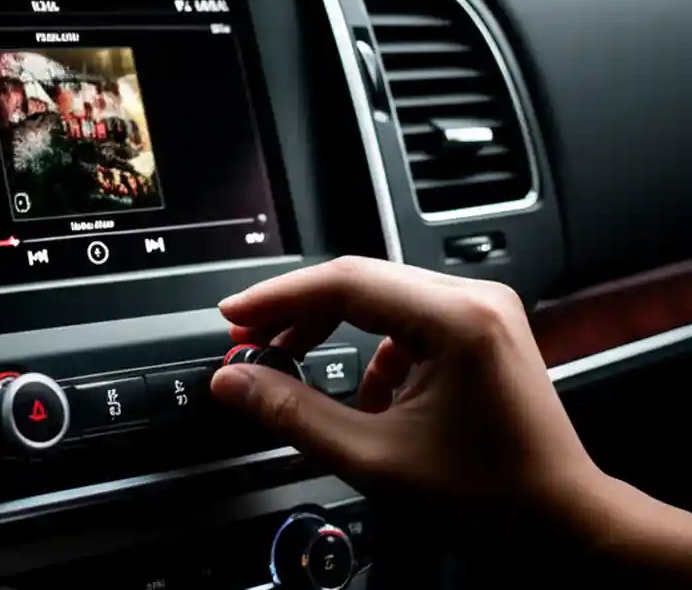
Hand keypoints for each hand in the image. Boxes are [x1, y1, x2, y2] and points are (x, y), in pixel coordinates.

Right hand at [211, 256, 600, 523]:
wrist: (562, 514)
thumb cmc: (488, 491)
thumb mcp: (373, 458)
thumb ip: (292, 414)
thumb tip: (233, 381)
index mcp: (456, 319)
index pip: (344, 281)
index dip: (277, 297)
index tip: (233, 315)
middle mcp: (473, 299)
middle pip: (358, 282)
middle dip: (296, 312)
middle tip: (247, 340)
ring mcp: (480, 309)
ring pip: (378, 298)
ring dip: (328, 327)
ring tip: (290, 364)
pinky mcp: (479, 326)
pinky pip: (404, 318)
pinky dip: (367, 346)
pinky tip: (360, 393)